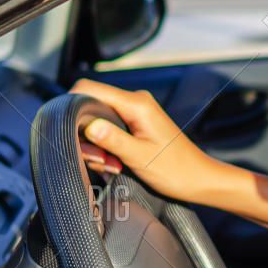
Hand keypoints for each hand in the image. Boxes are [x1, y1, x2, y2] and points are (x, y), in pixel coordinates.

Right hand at [69, 79, 222, 203]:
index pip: (89, 88)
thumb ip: (112, 140)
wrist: (198, 179)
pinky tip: (115, 163)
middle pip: (89, 107)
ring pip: (96, 123)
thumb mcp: (140, 157)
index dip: (72, 105)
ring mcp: (134, 113)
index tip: (69, 131)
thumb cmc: (175, 169)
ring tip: (113, 165)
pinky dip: (106, 148)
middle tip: (101, 160)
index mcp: (136, 104)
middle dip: (86, 136)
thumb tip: (88, 125)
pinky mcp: (134, 125)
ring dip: (97, 147)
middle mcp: (134, 103)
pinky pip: (108, 131)